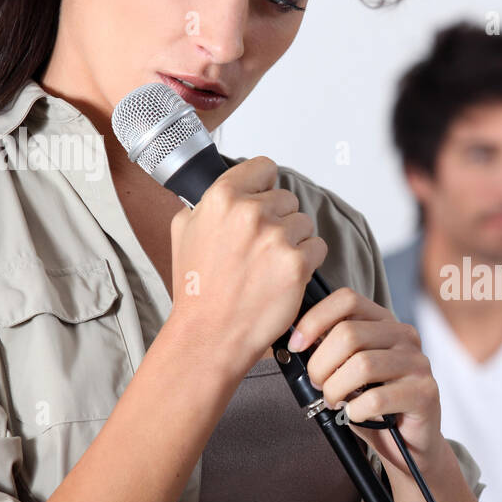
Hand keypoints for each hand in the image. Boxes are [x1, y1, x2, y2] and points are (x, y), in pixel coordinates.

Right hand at [167, 156, 326, 381]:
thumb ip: (206, 203)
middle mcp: (250, 213)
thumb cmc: (197, 289)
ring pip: (304, 224)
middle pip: (287, 199)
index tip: (263, 200)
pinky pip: (318, 248)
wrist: (210, 333)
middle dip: (278, 221)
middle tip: (259, 250)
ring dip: (294, 242)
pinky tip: (284, 278)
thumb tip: (224, 190)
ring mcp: (276, 238)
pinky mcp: (297, 264)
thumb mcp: (183, 232)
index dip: (265, 186)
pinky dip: (307, 263)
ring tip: (269, 267)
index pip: (264, 167)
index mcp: (222, 198)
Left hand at [290, 288, 444, 474]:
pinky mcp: (425, 393)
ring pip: (361, 365)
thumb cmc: (372, 404)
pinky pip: (377, 398)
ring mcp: (418, 364)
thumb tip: (296, 341)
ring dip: (335, 389)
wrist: (406, 443)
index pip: (347, 299)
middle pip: (349, 334)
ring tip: (333, 402)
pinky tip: (354, 415)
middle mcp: (405, 337)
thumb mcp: (348, 369)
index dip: (314, 320)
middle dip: (320, 364)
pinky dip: (356, 410)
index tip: (296, 346)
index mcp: (385, 322)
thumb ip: (331, 350)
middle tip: (317, 385)